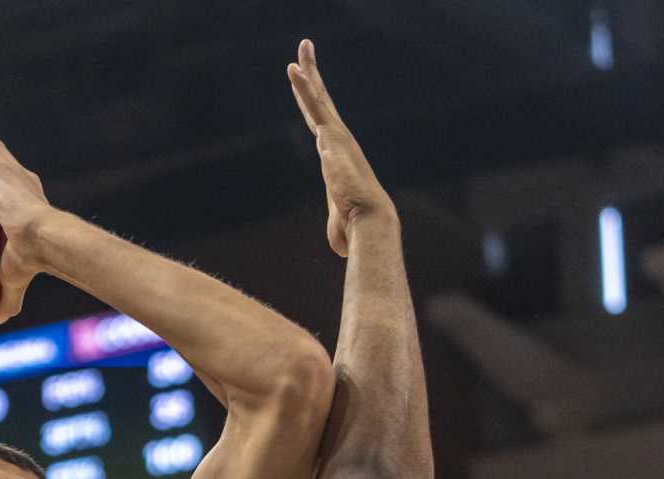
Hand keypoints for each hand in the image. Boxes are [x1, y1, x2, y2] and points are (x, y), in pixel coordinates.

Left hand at [287, 40, 393, 257]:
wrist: (370, 223)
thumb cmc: (355, 228)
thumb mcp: (338, 222)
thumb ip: (336, 223)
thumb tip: (342, 244)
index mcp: (335, 155)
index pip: (319, 123)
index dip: (311, 102)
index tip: (305, 81)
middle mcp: (337, 141)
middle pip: (321, 102)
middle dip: (313, 75)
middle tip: (306, 48)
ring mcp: (335, 138)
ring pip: (318, 100)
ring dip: (307, 75)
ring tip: (301, 50)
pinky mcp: (331, 139)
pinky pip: (315, 107)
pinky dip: (305, 88)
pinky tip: (294, 71)